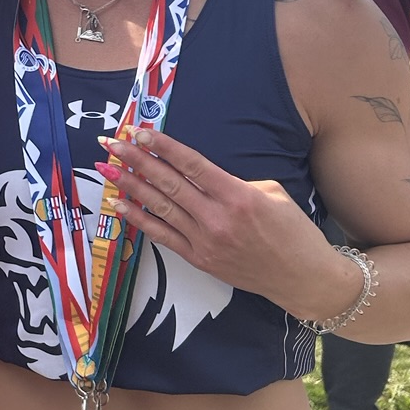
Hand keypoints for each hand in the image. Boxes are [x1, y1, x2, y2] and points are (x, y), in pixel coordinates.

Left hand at [99, 130, 352, 316]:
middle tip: (111, 143)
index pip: (191, 165)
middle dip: (136, 161)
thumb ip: (235, 181)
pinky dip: (140, 220)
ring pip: (160, 208)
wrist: (302, 278)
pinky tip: (120, 205)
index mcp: (237, 196)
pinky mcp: (199, 260)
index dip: (163, 146)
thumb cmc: (294, 232)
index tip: (139, 131)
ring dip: (130, 187)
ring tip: (107, 169)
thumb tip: (203, 177)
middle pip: (168, 183)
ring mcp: (205, 242)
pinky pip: (163, 236)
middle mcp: (216, 218)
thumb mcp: (273, 193)